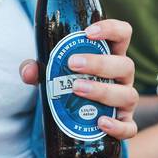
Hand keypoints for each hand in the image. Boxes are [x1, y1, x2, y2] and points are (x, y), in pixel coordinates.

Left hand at [20, 19, 137, 140]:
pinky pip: (130, 128)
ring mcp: (126, 101)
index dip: (111, 29)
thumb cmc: (68, 87)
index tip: (88, 32)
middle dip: (100, 63)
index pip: (123, 34)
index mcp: (111, 56)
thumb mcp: (52, 74)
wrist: (74, 121)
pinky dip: (118, 126)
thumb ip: (38, 69)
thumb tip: (28, 71)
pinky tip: (100, 122)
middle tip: (73, 63)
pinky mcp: (124, 124)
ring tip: (77, 89)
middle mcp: (122, 77)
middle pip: (126, 65)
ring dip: (103, 91)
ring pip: (128, 94)